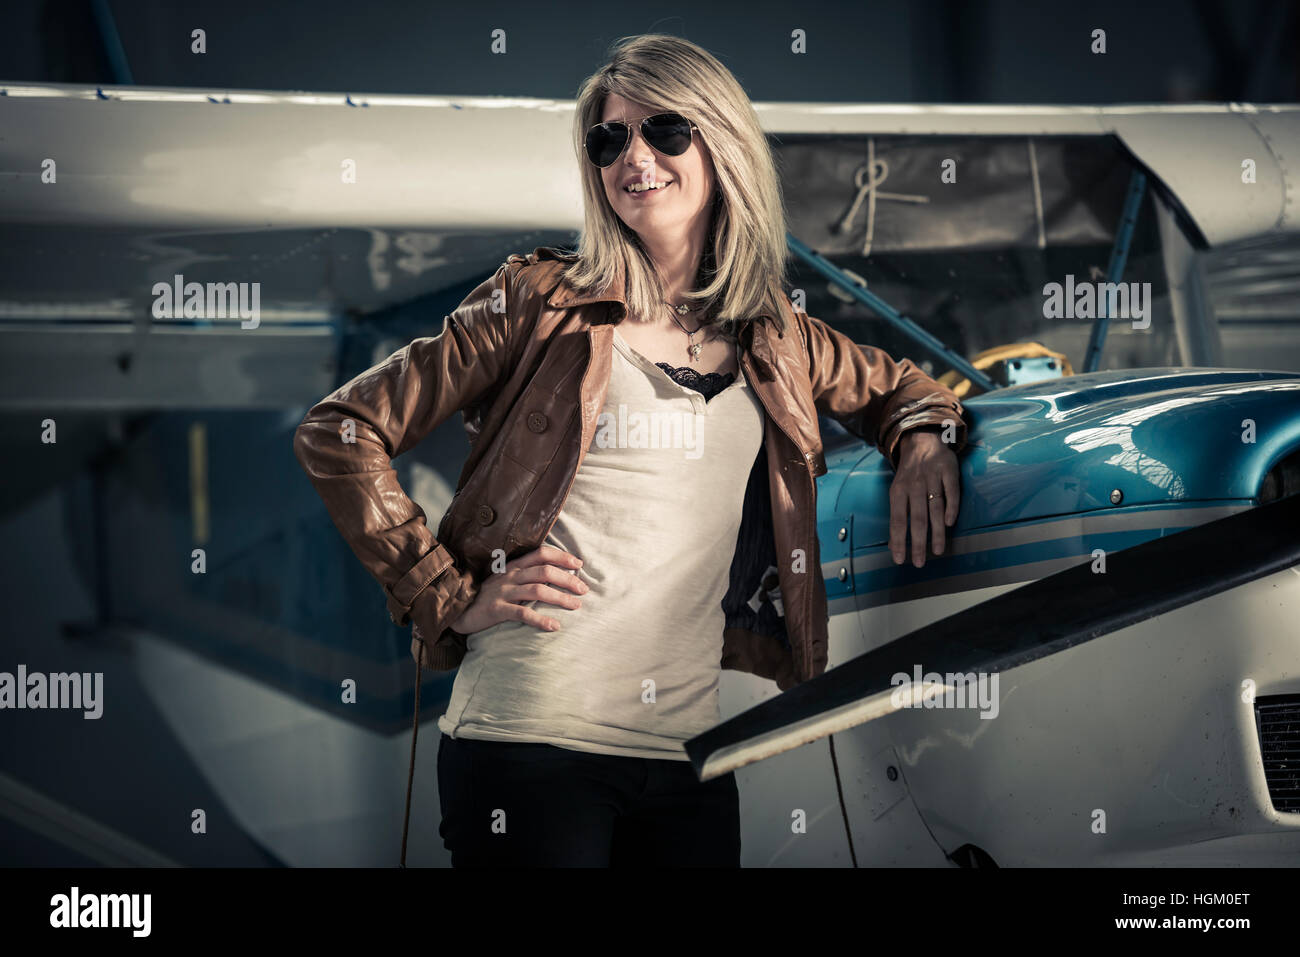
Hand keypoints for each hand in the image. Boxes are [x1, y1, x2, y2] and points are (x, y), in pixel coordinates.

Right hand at [449, 544, 586, 632]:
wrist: (457, 609)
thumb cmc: (486, 596)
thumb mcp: (504, 580)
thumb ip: (524, 576)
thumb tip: (553, 577)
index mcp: (513, 566)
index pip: (541, 554)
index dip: (562, 557)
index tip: (579, 564)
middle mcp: (510, 576)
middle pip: (544, 572)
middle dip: (567, 579)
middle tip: (583, 589)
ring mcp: (503, 592)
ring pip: (537, 591)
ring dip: (560, 598)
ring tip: (576, 606)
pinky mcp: (496, 610)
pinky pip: (522, 614)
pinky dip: (541, 620)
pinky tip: (555, 627)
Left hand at [889, 429, 960, 567]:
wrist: (922, 440)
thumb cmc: (910, 473)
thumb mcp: (898, 490)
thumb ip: (898, 516)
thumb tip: (893, 545)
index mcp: (898, 491)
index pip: (896, 520)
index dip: (898, 540)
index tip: (900, 560)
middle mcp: (914, 485)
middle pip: (916, 517)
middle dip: (918, 542)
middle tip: (919, 562)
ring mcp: (932, 477)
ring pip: (934, 508)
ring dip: (936, 531)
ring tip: (938, 550)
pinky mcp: (949, 471)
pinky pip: (951, 491)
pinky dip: (951, 507)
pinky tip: (950, 523)